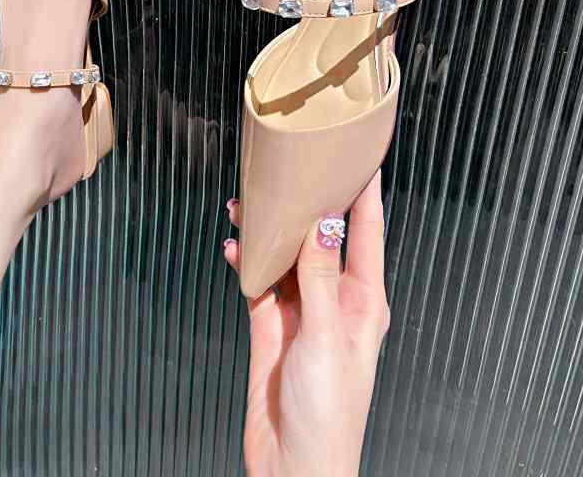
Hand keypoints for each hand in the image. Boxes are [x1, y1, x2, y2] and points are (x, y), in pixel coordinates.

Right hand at [224, 172, 389, 476]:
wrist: (293, 466)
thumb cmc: (329, 415)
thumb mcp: (326, 338)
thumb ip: (319, 279)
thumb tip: (322, 225)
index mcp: (362, 300)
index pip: (366, 233)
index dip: (363, 193)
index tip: (358, 156)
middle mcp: (333, 298)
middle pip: (320, 236)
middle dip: (305, 203)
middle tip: (288, 169)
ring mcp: (300, 310)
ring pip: (285, 254)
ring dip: (268, 230)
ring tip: (247, 204)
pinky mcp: (271, 325)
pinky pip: (258, 281)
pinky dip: (246, 261)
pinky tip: (234, 248)